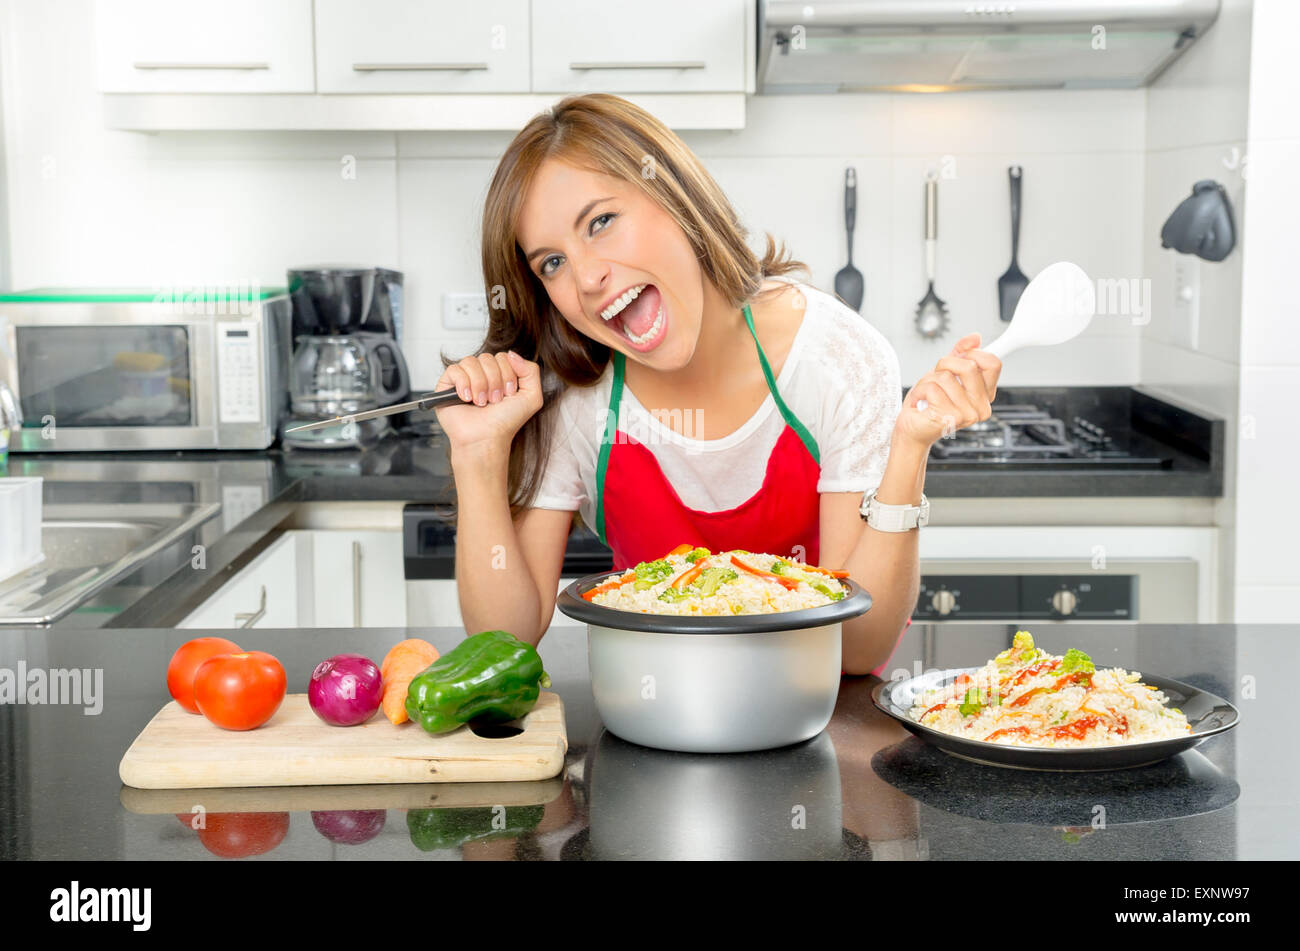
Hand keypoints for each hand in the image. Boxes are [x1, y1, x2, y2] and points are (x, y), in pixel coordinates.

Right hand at [434, 351, 543, 454]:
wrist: (486, 439)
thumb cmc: (505, 422)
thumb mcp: (532, 397)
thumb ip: (531, 370)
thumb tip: (512, 354)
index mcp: (499, 375)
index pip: (503, 356)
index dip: (508, 374)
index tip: (508, 394)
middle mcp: (481, 375)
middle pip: (487, 357)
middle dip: (494, 381)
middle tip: (494, 400)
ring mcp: (463, 379)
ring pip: (471, 361)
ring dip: (480, 384)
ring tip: (481, 402)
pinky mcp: (447, 385)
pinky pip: (454, 369)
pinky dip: (463, 384)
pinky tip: (466, 399)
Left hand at [894, 333, 1001, 447]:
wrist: (912, 429)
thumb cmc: (928, 402)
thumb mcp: (945, 372)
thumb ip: (960, 354)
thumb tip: (975, 337)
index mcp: (986, 395)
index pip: (993, 364)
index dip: (973, 353)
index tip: (959, 355)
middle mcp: (981, 407)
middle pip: (969, 366)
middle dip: (945, 363)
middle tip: (935, 376)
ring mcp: (968, 414)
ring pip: (947, 377)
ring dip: (928, 380)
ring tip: (926, 393)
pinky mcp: (950, 418)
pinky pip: (932, 388)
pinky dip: (920, 390)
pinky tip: (920, 402)